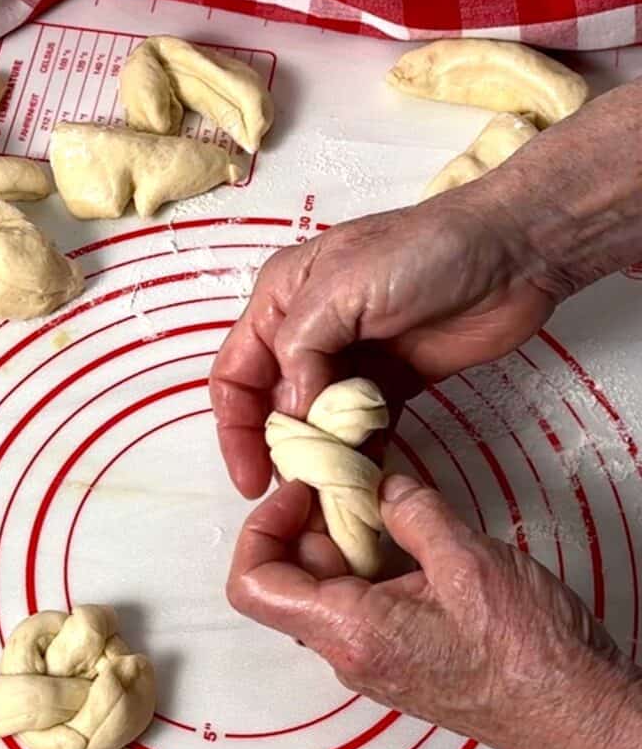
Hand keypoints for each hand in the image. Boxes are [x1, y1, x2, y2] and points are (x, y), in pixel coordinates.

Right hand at [210, 187, 557, 497]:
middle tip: (298, 492)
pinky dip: (359, 457)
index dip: (234, 429)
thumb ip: (303, 348)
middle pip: (272, 406)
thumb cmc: (424, 251)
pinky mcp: (391, 385)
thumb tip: (292, 414)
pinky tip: (364, 482)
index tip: (251, 477)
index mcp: (281, 300)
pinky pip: (361, 431)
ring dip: (320, 460)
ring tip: (331, 496)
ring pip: (316, 425)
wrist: (513, 255)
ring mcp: (351, 362)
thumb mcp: (342, 286)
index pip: (235, 373)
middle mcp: (308, 334)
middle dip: (280, 451)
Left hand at [227, 474, 641, 748]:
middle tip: (355, 482)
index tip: (301, 491)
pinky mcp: (398, 660)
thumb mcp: (467, 559)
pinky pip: (362, 606)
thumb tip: (382, 490)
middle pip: (292, 579)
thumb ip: (412, 513)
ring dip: (348, 541)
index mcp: (350, 632)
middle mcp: (348, 655)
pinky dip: (372, 565)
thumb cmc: (528, 652)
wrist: (576, 715)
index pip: (253, 586)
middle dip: (314, 522)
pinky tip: (412, 540)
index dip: (261, 529)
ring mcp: (372, 661)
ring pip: (329, 590)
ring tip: (391, 505)